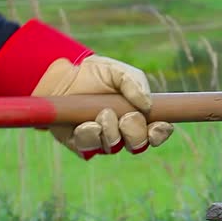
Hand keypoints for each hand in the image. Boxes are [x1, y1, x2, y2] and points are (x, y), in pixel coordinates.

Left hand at [32, 55, 173, 159]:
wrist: (61, 76)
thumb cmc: (93, 74)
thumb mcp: (117, 71)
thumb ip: (135, 83)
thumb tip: (147, 105)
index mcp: (137, 116)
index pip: (156, 133)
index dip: (160, 133)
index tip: (156, 124)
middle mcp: (122, 132)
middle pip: (138, 145)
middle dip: (135, 132)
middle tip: (126, 116)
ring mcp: (101, 140)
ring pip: (114, 148)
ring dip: (112, 132)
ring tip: (103, 113)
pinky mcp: (80, 144)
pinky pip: (90, 149)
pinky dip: (91, 136)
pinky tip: (86, 124)